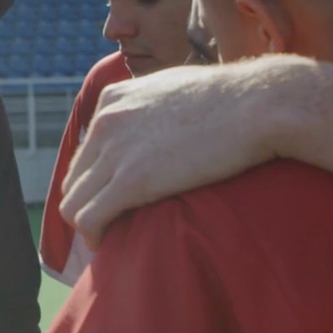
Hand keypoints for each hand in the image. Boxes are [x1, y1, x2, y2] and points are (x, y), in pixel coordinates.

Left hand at [60, 57, 332, 242]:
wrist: (258, 104)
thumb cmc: (234, 99)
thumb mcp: (177, 88)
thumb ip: (153, 106)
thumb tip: (160, 123)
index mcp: (114, 99)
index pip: (85, 152)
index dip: (96, 182)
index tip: (112, 201)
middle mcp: (106, 122)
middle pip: (75, 179)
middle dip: (88, 204)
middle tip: (111, 225)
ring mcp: (116, 151)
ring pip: (74, 202)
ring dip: (88, 225)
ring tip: (110, 238)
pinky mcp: (132, 181)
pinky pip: (89, 219)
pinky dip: (94, 236)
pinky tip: (109, 244)